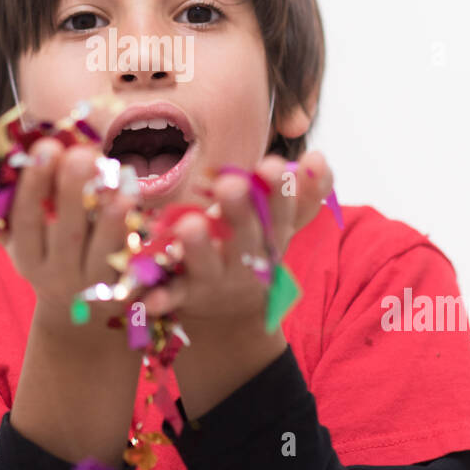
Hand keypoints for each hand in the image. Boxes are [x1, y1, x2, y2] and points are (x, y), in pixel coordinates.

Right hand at [0, 139, 138, 343]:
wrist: (79, 319)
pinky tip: (140, 208)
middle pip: (67, 234)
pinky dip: (138, 238)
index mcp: (29, 259)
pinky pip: (133, 264)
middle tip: (81, 154)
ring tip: (117, 182)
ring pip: (103, 252)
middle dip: (73, 192)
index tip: (45, 147)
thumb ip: (1, 214)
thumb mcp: (20, 243)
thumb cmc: (48, 259)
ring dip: (111, 218)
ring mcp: (94, 286)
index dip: (34, 186)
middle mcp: (59, 276)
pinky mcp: (126, 291)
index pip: (27, 221)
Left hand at [141, 150, 333, 339]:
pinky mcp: (184, 297)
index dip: (281, 192)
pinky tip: (150, 296)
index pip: (283, 212)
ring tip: (190, 224)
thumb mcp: (281, 223)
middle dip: (241, 210)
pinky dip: (161, 297)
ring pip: (207, 265)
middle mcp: (247, 260)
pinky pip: (171, 297)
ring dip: (199, 247)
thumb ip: (303, 192)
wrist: (233, 312)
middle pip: (246, 236)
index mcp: (272, 236)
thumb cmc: (254, 248)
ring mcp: (215, 280)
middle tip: (231, 184)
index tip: (275, 165)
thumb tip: (318, 157)